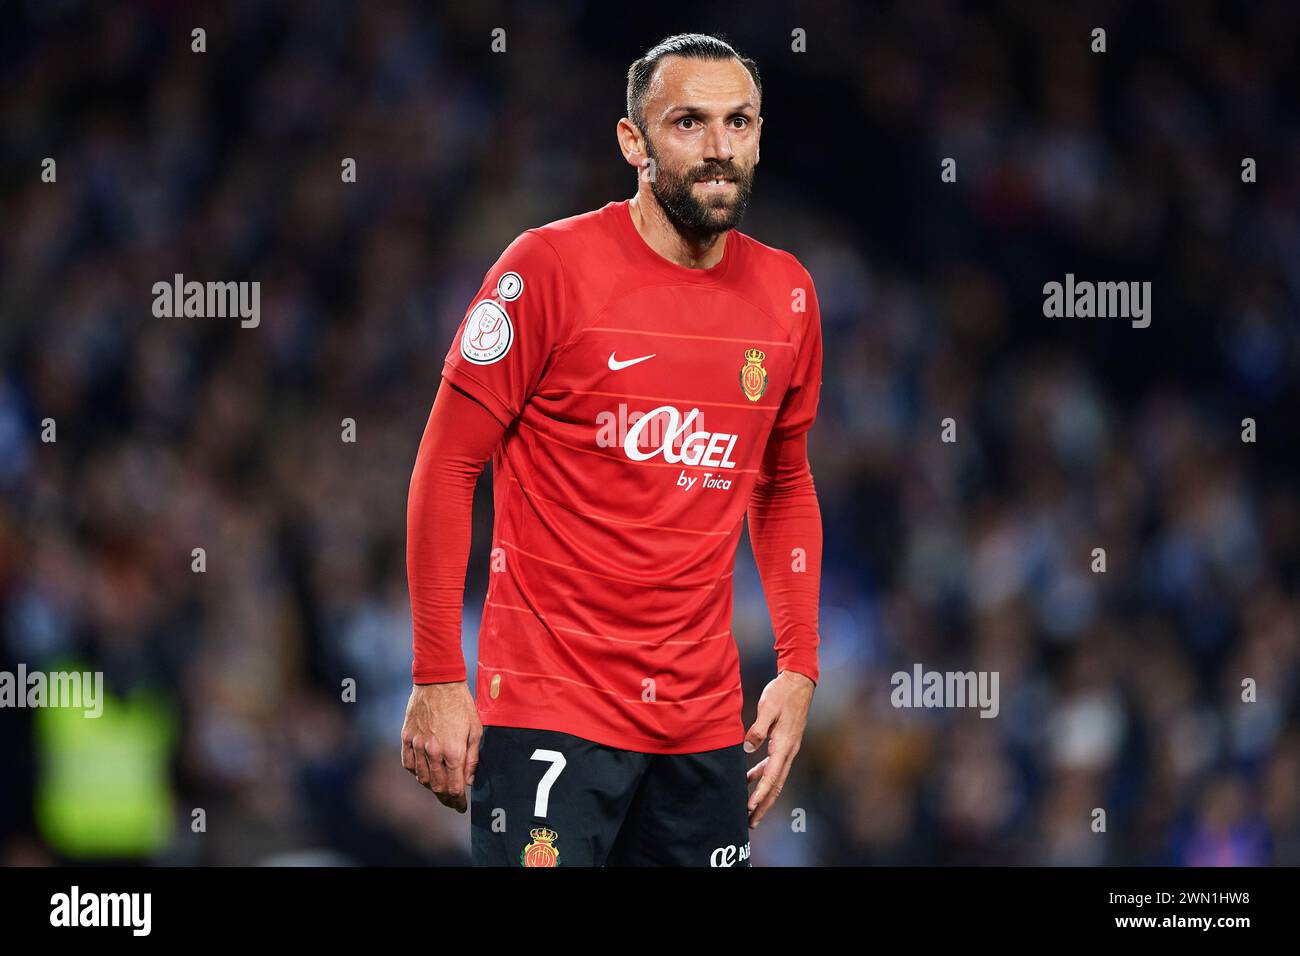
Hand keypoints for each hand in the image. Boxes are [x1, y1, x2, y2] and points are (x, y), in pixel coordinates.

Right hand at [400, 682, 481, 811]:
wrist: (438, 682)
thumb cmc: (461, 704)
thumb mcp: (476, 730)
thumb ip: (472, 758)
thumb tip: (469, 780)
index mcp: (454, 750)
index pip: (455, 786)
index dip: (458, 801)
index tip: (461, 806)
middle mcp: (434, 751)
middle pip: (437, 786)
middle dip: (446, 798)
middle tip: (451, 803)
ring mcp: (418, 745)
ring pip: (422, 778)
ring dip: (431, 787)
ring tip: (439, 789)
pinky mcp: (406, 737)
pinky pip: (408, 764)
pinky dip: (416, 773)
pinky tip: (423, 773)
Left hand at [743, 670, 813, 828]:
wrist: (799, 682)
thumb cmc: (782, 693)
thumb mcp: (767, 708)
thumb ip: (758, 729)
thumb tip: (747, 748)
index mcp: (784, 745)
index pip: (771, 776)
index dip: (760, 794)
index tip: (749, 808)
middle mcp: (788, 751)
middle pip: (776, 785)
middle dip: (763, 804)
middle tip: (751, 823)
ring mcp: (788, 748)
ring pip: (776, 778)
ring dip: (763, 794)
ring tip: (750, 809)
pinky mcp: (785, 743)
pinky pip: (773, 766)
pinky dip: (762, 776)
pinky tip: (749, 779)